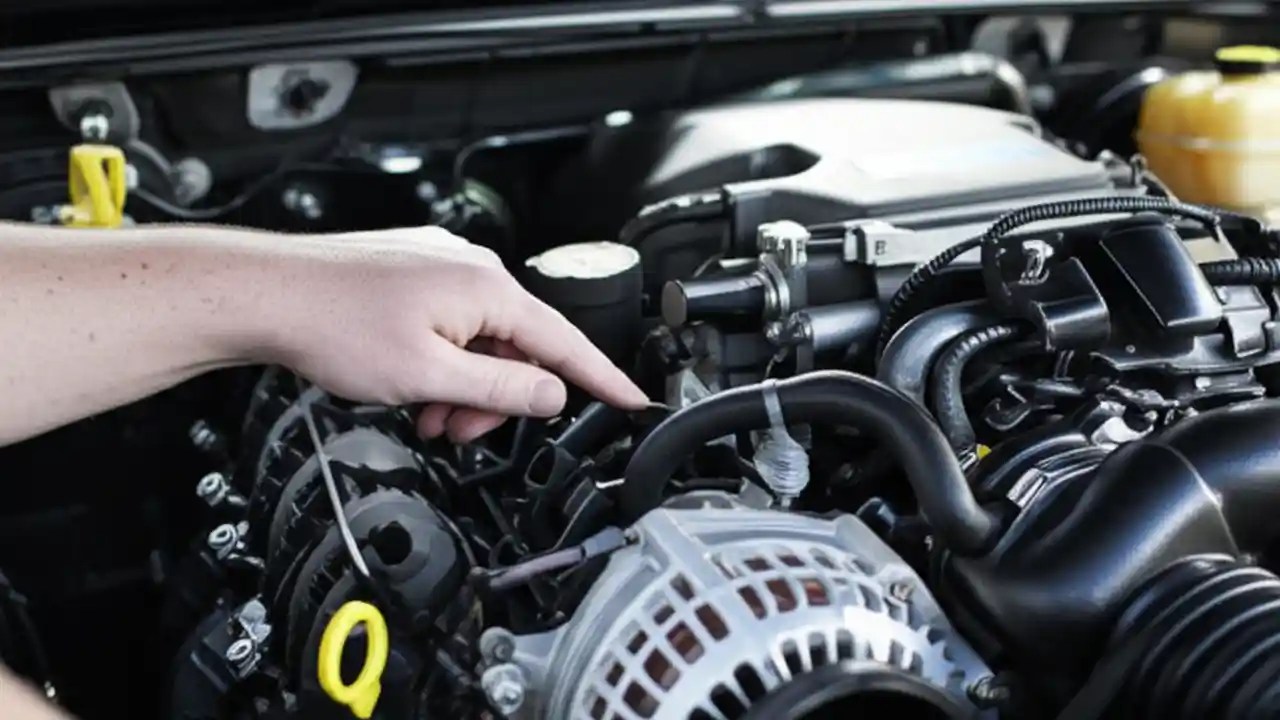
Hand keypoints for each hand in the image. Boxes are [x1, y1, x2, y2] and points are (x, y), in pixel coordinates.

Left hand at [274, 227, 647, 442]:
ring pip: (479, 341)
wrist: (268, 294)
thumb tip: (552, 395)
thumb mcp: (429, 376)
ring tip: (422, 410)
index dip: (601, 378)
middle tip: (454, 431)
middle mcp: (471, 267)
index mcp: (486, 288)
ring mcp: (441, 266)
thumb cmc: (333, 325)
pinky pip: (452, 324)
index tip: (631, 399)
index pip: (563, 341)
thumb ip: (500, 391)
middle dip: (492, 399)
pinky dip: (441, 362)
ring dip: (461, 386)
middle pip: (515, 349)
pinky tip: (411, 383)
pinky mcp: (416, 272)